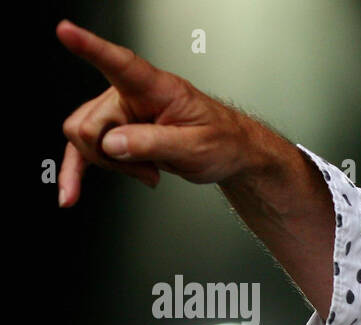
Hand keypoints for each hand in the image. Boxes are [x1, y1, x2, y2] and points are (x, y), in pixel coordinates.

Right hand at [57, 19, 253, 205]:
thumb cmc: (221, 141)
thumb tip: (112, 143)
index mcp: (156, 87)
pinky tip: (73, 191)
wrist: (229, 153)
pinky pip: (83, 151)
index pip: (120, 63)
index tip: (67, 31)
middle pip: (90, 122)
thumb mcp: (196, 147)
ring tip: (148, 172)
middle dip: (111, 155)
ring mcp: (120, 113)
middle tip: (150, 170)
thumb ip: (154, 143)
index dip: (91, 47)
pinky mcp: (115, 132)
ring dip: (110, 164)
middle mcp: (130, 94)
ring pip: (85, 139)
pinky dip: (77, 172)